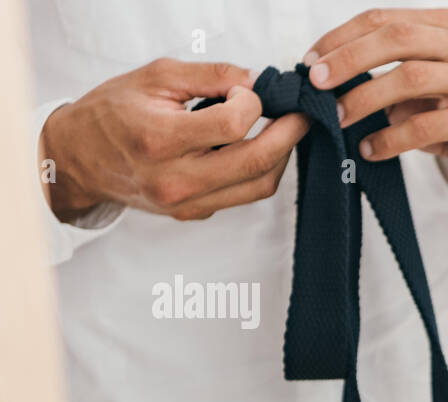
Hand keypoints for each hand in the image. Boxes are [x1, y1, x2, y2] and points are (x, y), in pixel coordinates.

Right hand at [39, 58, 309, 221]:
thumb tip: (256, 79)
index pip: (232, 125)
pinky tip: (258, 149)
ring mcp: (187, 203)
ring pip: (259, 186)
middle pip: (257, 162)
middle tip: (302, 115)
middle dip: (289, 134)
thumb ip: (209, 75)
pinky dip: (258, 171)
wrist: (78, 157)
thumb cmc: (112, 112)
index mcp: (160, 140)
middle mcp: (175, 179)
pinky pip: (242, 196)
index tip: (250, 90)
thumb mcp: (154, 77)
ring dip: (281, 157)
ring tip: (285, 131)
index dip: (252, 102)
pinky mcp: (194, 213)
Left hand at [302, 7, 447, 200]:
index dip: (342, 37)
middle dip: (350, 59)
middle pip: (398, 38)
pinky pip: (424, 126)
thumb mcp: (418, 80)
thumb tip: (323, 73)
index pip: (385, 19)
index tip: (311, 62)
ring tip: (339, 119)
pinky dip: (389, 139)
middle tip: (318, 84)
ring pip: (410, 78)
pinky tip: (369, 149)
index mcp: (446, 25)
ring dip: (366, 98)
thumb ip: (383, 68)